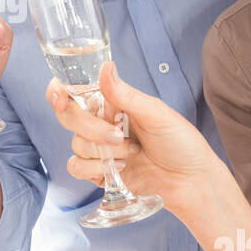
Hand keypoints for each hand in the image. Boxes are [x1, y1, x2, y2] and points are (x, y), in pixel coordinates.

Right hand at [47, 63, 219, 208]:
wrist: (191, 182)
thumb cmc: (181, 143)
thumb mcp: (157, 114)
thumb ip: (126, 95)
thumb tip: (105, 67)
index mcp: (113, 103)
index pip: (75, 91)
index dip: (59, 91)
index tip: (61, 98)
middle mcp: (101, 123)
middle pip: (69, 117)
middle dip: (90, 127)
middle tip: (118, 135)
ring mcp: (98, 149)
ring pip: (76, 144)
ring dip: (103, 150)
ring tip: (132, 153)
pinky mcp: (98, 173)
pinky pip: (76, 167)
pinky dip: (94, 167)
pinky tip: (119, 168)